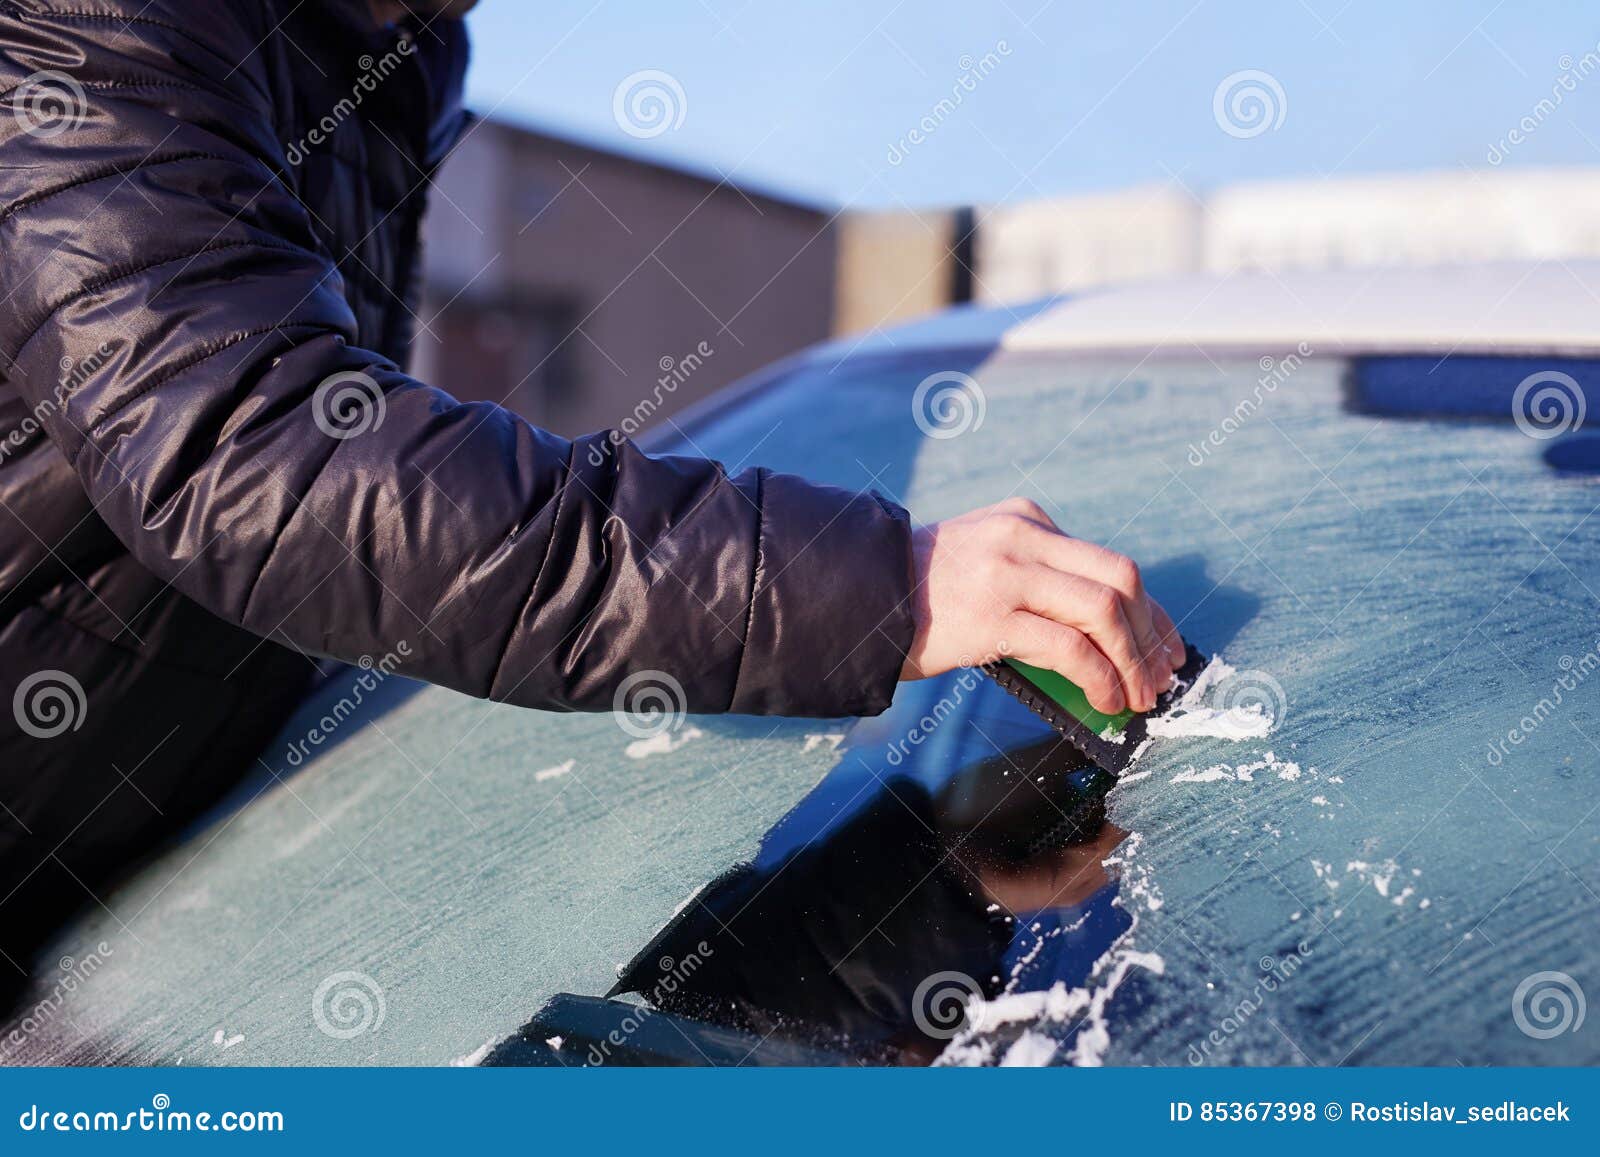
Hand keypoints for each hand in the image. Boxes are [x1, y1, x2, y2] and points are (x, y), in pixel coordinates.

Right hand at [899, 499, 1184, 714]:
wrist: (852, 594)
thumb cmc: (917, 597)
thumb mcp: (982, 563)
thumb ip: (1033, 581)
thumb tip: (1094, 645)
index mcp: (1025, 519)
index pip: (1107, 562)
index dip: (1149, 610)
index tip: (1164, 644)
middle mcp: (1023, 537)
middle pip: (1121, 578)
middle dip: (1152, 633)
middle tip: (1162, 674)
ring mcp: (1008, 573)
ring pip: (1105, 610)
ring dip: (1133, 660)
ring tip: (1138, 697)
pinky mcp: (992, 616)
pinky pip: (1070, 647)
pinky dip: (1100, 677)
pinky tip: (1106, 700)